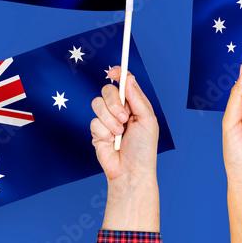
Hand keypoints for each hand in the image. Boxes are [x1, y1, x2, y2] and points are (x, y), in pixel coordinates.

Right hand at [90, 66, 157, 185]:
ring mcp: (107, 120)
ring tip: (119, 133)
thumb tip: (127, 78)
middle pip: (107, 90)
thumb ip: (136, 98)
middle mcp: (120, 110)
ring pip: (97, 104)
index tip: (114, 72)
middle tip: (124, 118)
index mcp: (134, 104)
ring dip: (110, 120)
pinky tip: (111, 141)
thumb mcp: (147, 119)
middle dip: (114, 103)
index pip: (124, 83)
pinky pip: (94, 122)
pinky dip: (104, 132)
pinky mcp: (97, 131)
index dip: (118, 74)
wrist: (131, 170)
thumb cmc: (144, 147)